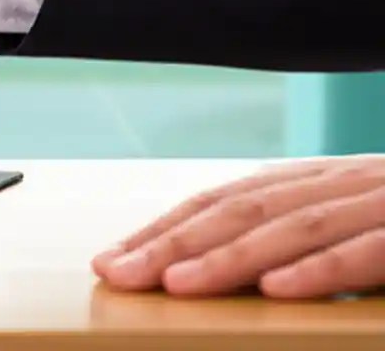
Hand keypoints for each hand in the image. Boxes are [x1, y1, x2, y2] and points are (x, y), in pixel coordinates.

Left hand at [93, 155, 384, 298]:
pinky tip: (275, 289)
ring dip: (227, 257)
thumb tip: (237, 273)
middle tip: (118, 273)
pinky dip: (318, 270)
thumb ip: (299, 237)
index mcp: (318, 180)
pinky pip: (365, 250)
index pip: (225, 201)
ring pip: (292, 228)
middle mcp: (339, 183)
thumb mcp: (359, 220)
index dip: (165, 227)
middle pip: (241, 211)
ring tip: (173, 283)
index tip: (112, 258)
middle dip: (172, 243)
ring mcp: (378, 204)